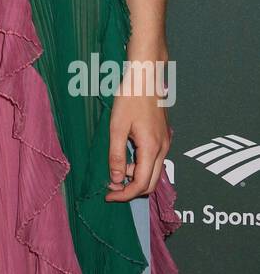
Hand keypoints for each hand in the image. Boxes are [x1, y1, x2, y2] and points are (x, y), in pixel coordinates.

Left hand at [105, 84, 171, 201]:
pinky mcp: (163, 138)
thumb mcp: (117, 127)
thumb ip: (117, 155)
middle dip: (131, 190)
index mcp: (152, 148)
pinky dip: (141, 166)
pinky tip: (127, 156)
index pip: (141, 184)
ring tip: (117, 167)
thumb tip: (116, 179)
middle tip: (111, 186)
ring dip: (136, 177)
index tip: (109, 195)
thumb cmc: (130, 98)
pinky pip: (154, 161)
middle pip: (151, 183)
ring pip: (154, 172)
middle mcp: (163, 149)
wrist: (146, 78)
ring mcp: (165, 143)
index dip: (125, 194)